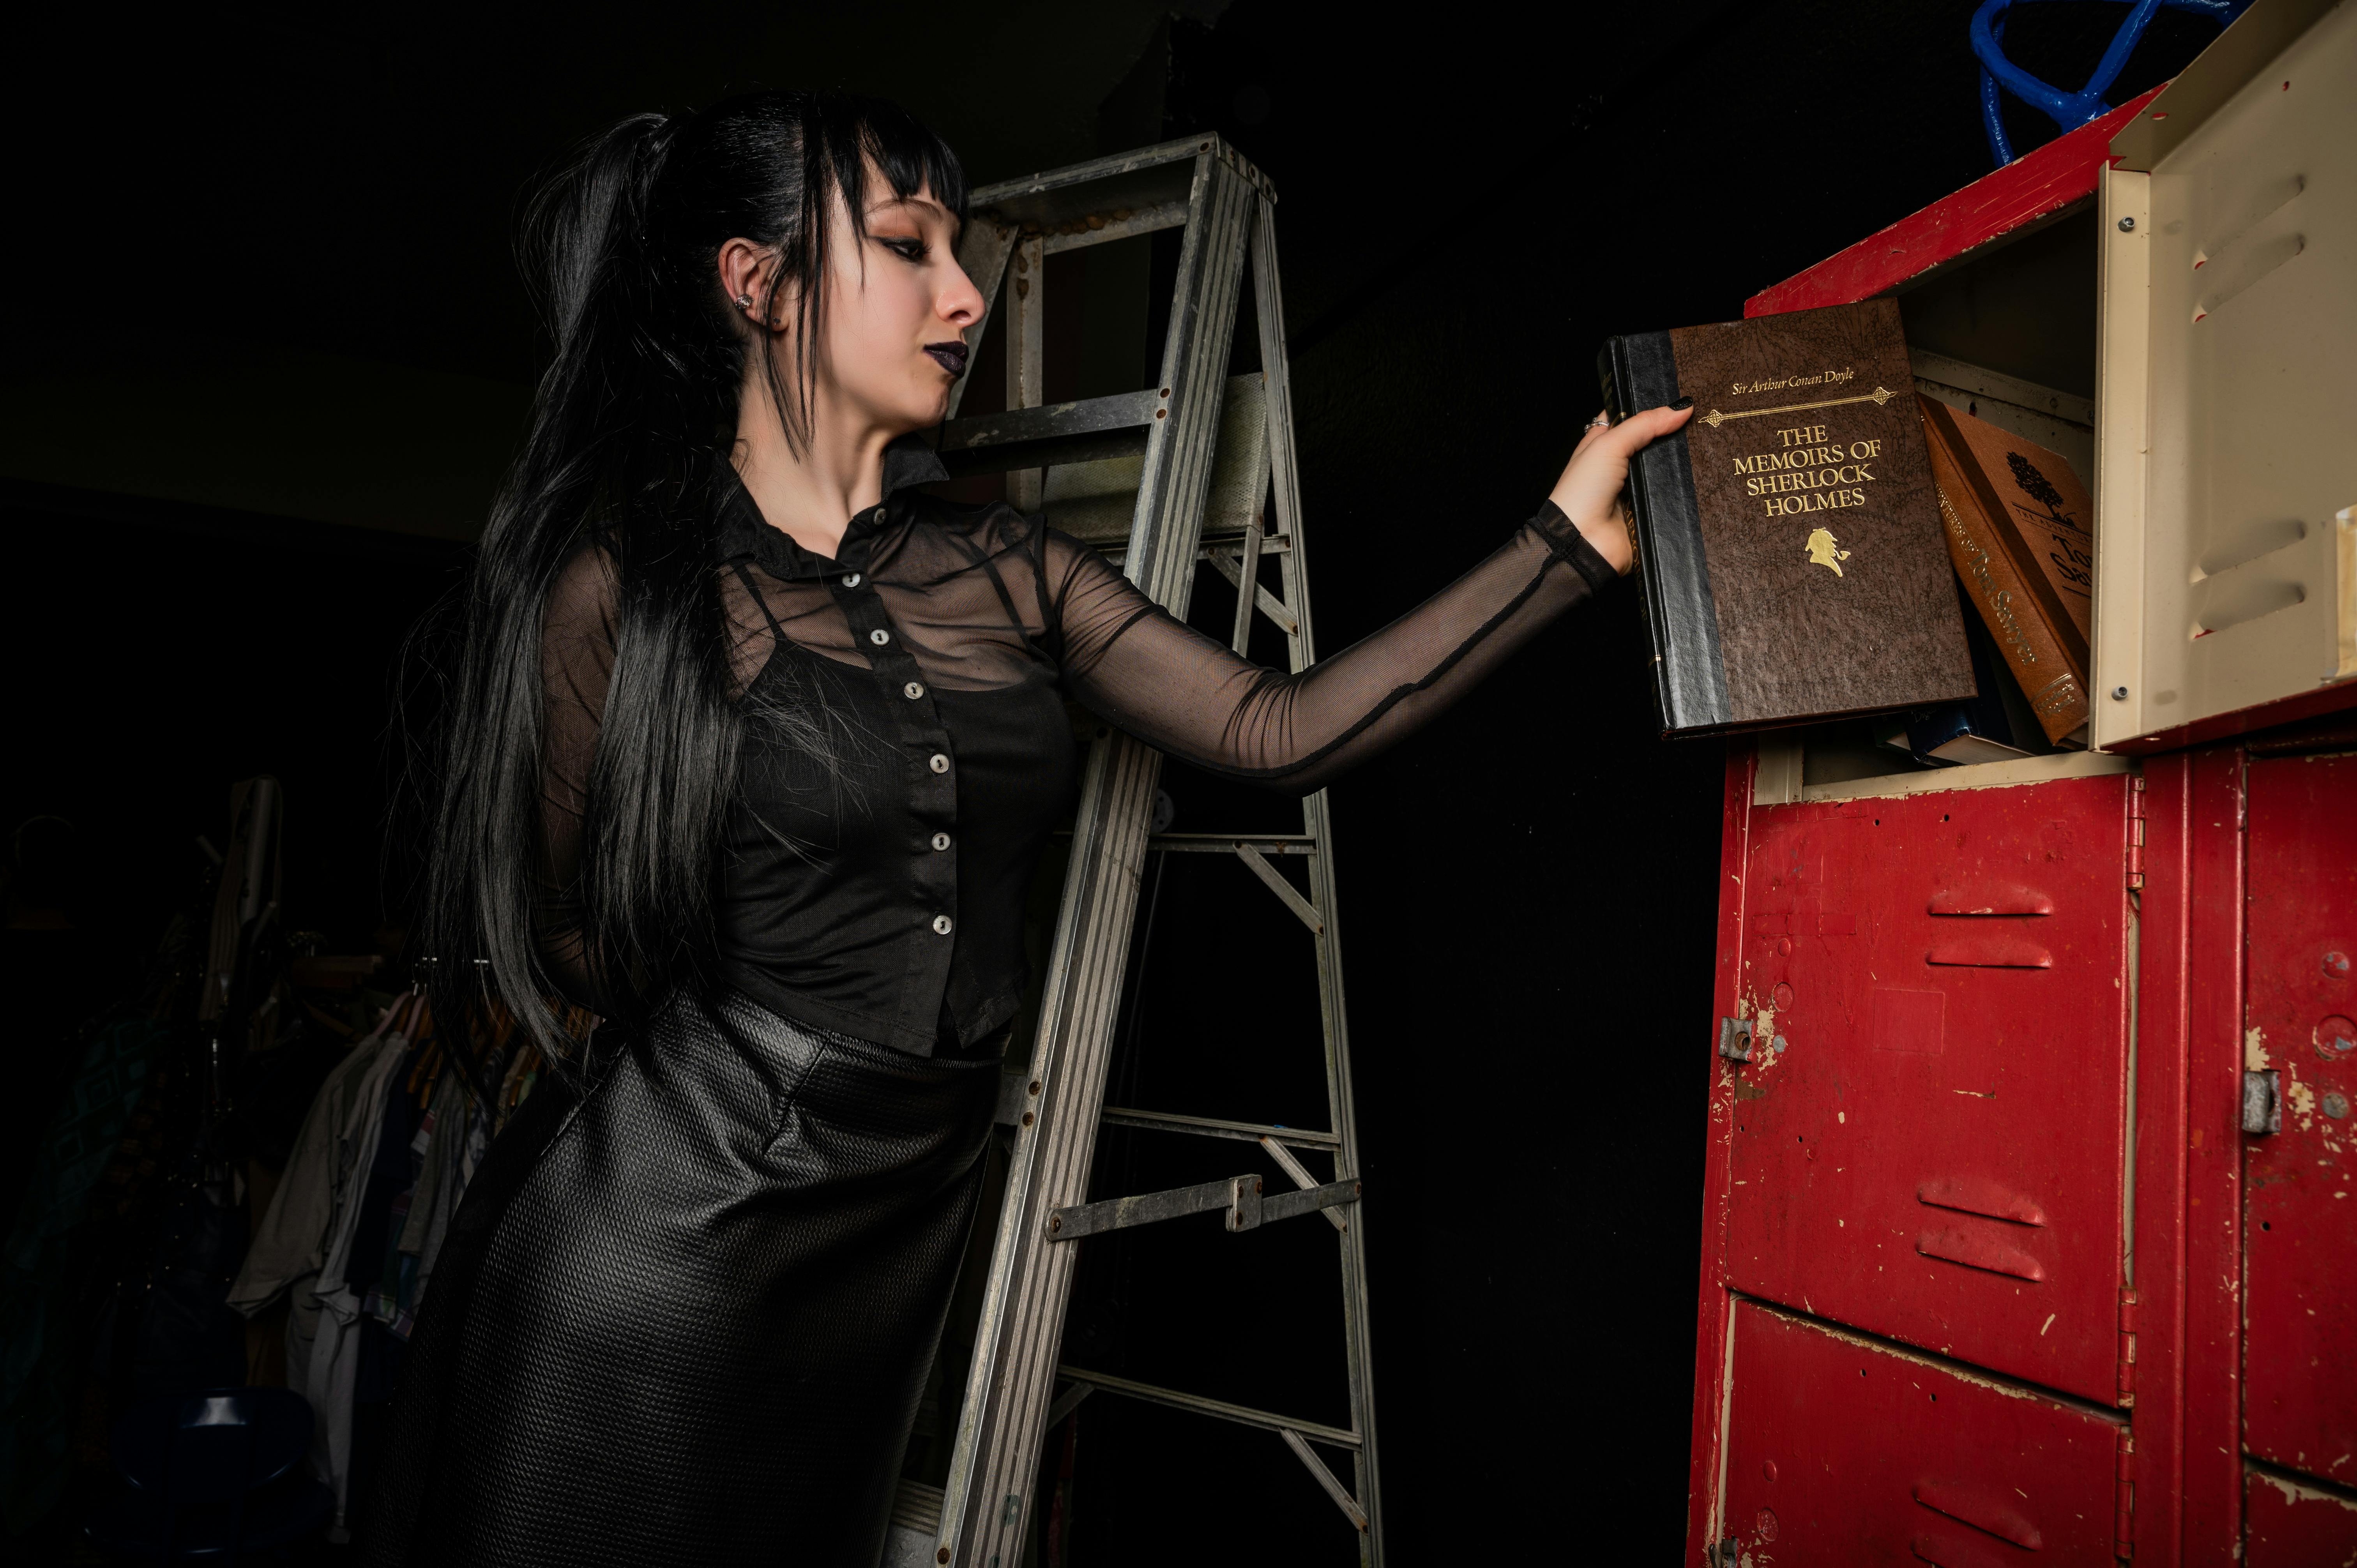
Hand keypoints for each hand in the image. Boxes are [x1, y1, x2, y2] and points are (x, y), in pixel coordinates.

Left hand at [1549, 402, 1694, 575]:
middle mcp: (1620, 465)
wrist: (1582, 543)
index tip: (1678, 397)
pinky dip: (1684, 488)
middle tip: (1700, 418)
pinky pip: (1674, 495)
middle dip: (1672, 433)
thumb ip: (1644, 424)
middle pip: (1653, 442)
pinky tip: (1703, 473)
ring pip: (1667, 468)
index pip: (1630, 418)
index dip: (1650, 407)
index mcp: (1603, 445)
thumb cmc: (1582, 492)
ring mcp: (1636, 488)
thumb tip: (1682, 407)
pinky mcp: (1651, 510)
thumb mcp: (1608, 445)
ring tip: (1707, 441)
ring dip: (1681, 461)